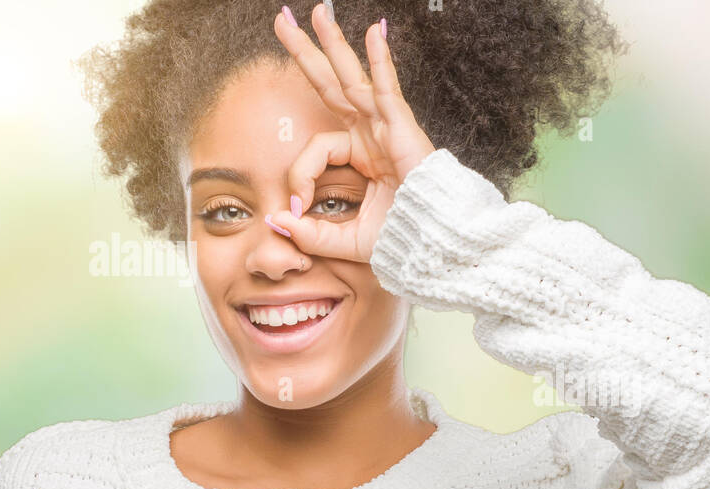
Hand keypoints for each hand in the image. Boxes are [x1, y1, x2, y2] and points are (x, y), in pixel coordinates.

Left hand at [268, 4, 435, 262]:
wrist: (434, 245)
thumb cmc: (401, 241)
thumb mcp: (344, 241)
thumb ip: (308, 234)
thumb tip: (275, 220)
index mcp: (360, 157)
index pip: (316, 151)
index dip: (300, 176)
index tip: (297, 208)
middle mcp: (371, 136)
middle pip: (331, 86)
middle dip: (306, 53)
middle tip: (282, 20)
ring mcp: (386, 128)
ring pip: (352, 78)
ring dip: (333, 43)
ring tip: (317, 11)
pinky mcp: (402, 128)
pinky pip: (387, 89)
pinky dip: (381, 60)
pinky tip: (374, 32)